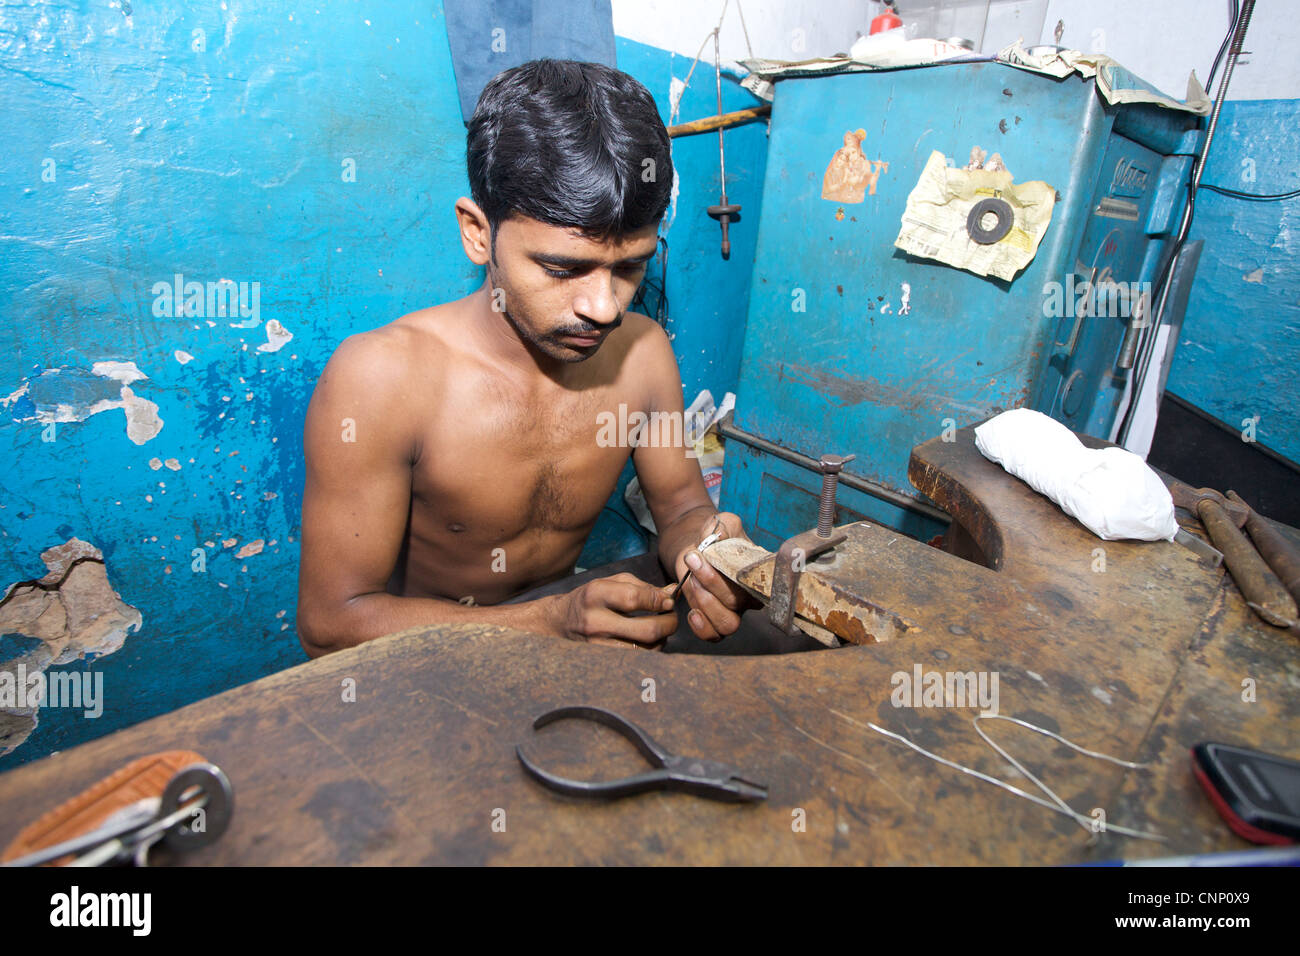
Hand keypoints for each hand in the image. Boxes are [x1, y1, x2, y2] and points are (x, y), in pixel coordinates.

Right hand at [543, 573, 676, 649]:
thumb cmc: (590, 599)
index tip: (669, 600)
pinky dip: (651, 650)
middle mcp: (595, 622)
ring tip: (661, 628)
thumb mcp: (610, 583)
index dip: (660, 600)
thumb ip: (642, 587)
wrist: (559, 623)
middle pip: (647, 629)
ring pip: (646, 649)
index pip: (636, 598)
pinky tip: (649, 640)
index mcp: (596, 595)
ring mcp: (597, 646)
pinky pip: (637, 660)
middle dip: (669, 623)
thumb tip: (671, 593)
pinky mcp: (601, 661)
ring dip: (662, 639)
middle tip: (672, 617)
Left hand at [673, 511, 759, 640]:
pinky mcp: (715, 621)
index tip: (705, 555)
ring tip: (692, 582)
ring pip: (727, 624)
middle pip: (736, 603)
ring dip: (705, 603)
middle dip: (710, 582)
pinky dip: (701, 628)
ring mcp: (734, 612)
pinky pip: (713, 635)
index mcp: (757, 575)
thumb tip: (720, 535)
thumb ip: (724, 526)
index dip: (733, 575)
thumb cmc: (715, 537)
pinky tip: (691, 612)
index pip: (755, 584)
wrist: (697, 548)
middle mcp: (749, 598)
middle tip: (693, 560)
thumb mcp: (723, 523)